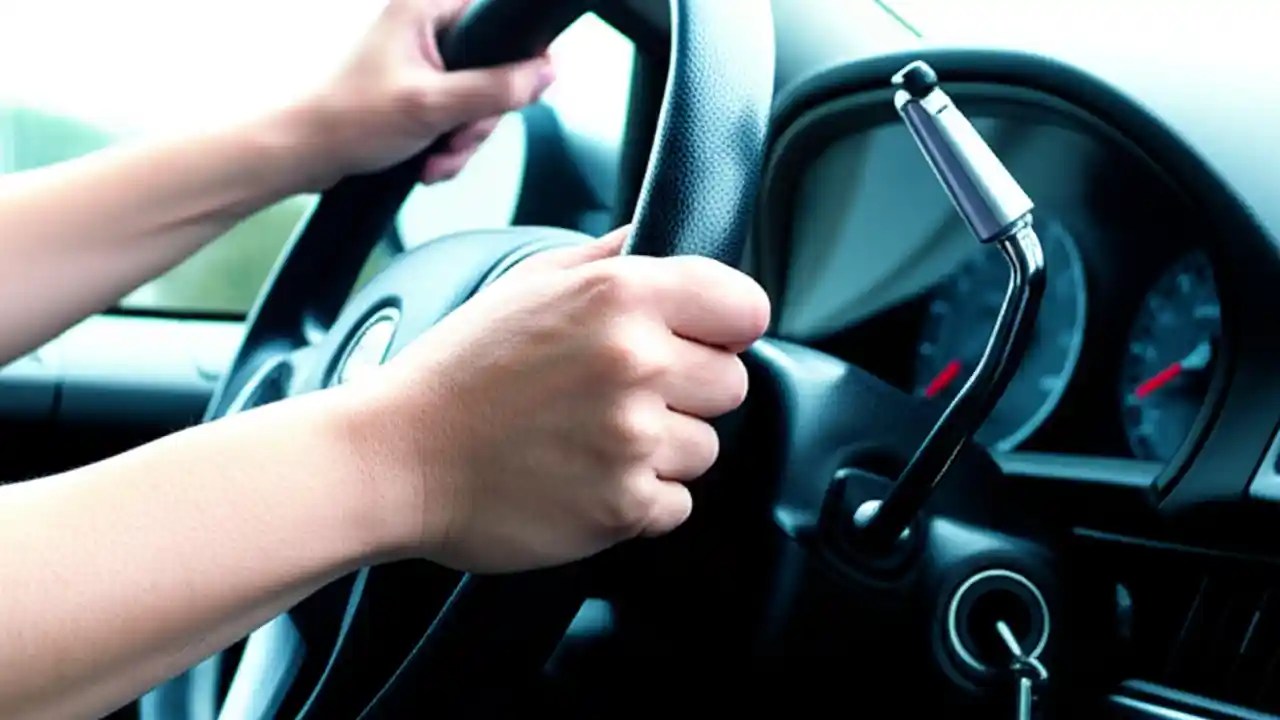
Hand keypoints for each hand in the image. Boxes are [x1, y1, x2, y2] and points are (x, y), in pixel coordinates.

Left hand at [298, 0, 554, 186]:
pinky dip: (449, 145)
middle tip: (457, 137)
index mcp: (423, 10)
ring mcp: (422, 63)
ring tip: (437, 157)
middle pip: (494, 67)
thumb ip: (496, 89)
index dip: (517, 52)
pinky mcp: (419, 91)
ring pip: (478, 98)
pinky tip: (430, 161)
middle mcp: (424, 29)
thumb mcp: (433, 106)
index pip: (495, 14)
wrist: (306, 153)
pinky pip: (458, 116)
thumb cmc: (348, 119)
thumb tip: (544, 74)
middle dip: (480, 116)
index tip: (520, 85)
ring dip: (464, 138)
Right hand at [350, 228, 770, 572]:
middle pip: (732, 382)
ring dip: (662, 449)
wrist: (396, 458)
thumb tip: (663, 236)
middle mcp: (636, 363)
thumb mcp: (530, 281)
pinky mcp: (623, 506)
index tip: (700, 337)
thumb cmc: (460, 369)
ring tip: (593, 437)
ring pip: (706, 448)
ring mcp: (632, 439)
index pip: (747, 308)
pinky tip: (587, 477)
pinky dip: (639, 498)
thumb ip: (610, 257)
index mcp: (621, 295)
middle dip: (689, 390)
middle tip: (622, 393)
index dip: (725, 325)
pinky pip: (676, 503)